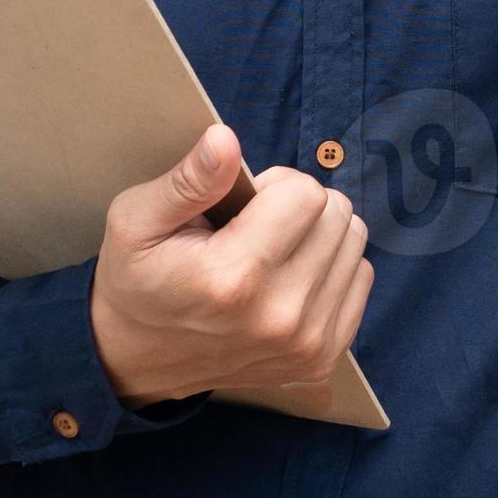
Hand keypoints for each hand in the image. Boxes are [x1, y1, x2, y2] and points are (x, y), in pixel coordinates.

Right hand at [89, 123, 372, 408]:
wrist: (140, 359)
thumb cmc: (138, 279)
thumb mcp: (137, 220)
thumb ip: (188, 179)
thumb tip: (224, 138)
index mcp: (235, 277)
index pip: (306, 194)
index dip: (275, 186)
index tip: (244, 206)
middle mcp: (280, 316)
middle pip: (337, 215)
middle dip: (300, 206)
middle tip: (256, 228)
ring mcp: (308, 344)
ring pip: (354, 242)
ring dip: (318, 235)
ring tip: (272, 252)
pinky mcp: (323, 359)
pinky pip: (360, 278)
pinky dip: (331, 268)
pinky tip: (289, 278)